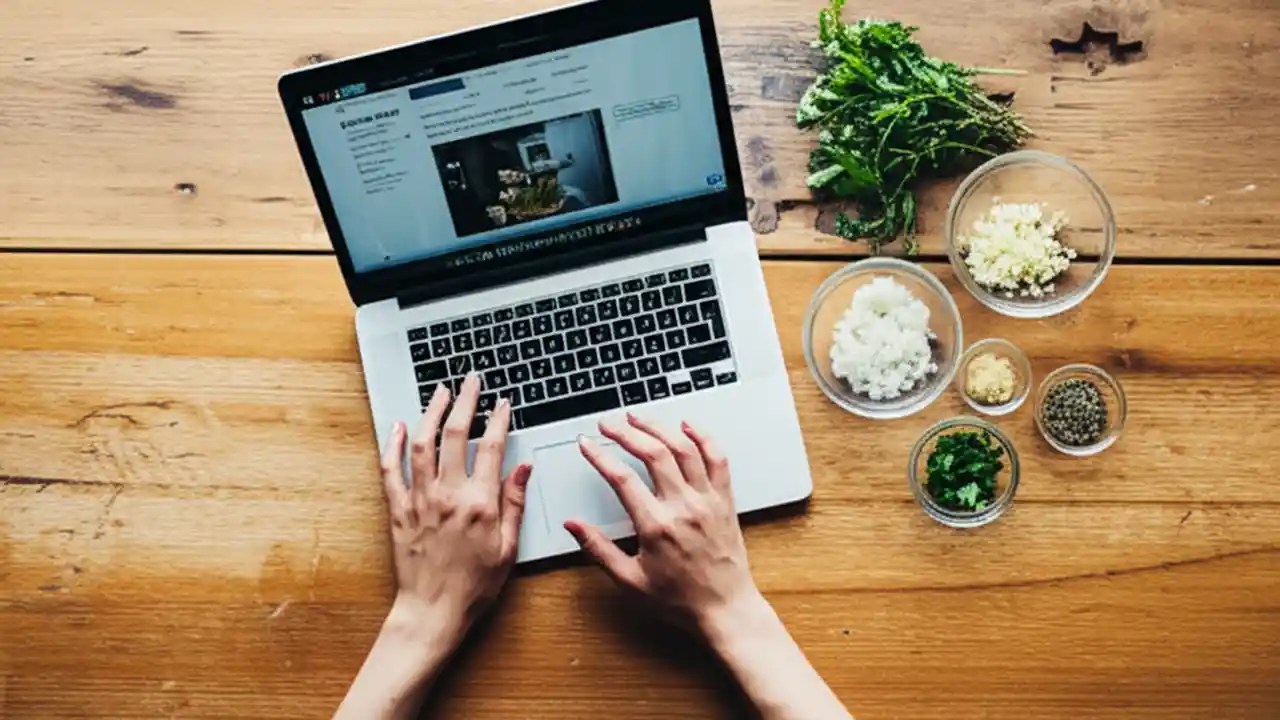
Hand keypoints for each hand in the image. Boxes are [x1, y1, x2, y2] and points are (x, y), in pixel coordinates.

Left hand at [335, 373, 530, 719]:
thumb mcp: (508, 548)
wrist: (433, 612)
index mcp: (480, 504)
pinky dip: (393, 444)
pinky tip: (398, 426)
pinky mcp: (398, 511)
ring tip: (439, 392)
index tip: (503, 403)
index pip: (491, 447)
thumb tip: (522, 467)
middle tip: (471, 381)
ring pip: (422, 443)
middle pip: (456, 434)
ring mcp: (420, 500)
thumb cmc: (474, 587)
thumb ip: (514, 503)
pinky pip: (391, 470)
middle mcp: (448, 495)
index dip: (499, 419)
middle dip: (465, 401)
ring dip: (431, 412)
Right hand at [565, 414, 762, 634]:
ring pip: (684, 449)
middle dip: (626, 432)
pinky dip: (703, 437)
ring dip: (659, 427)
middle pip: (653, 453)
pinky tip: (687, 425)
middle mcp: (683, 507)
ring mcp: (707, 501)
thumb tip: (573, 524)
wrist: (725, 609)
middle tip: (607, 423)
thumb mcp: (629, 581)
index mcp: (656, 527)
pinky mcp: (725, 501)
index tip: (586, 444)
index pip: (622, 479)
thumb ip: (598, 549)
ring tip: (638, 416)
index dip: (600, 456)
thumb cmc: (678, 600)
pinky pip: (717, 459)